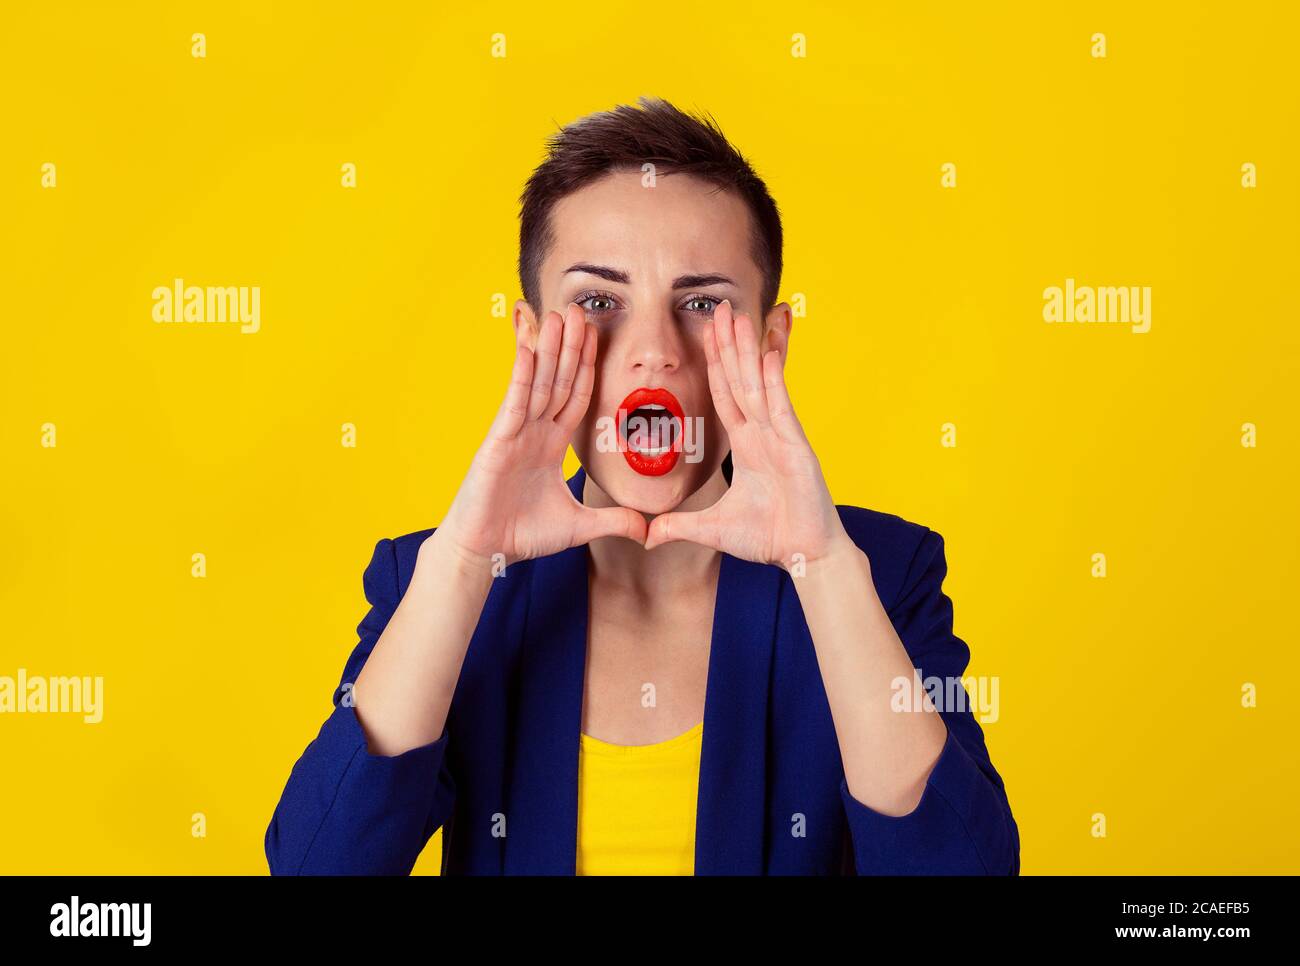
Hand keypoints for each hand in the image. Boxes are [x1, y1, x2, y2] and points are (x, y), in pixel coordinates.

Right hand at [435, 303, 647, 567]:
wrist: (486, 551)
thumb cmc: (523, 534)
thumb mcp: (579, 526)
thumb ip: (613, 521)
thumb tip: (648, 530)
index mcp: (551, 443)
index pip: (574, 396)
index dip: (586, 366)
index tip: (596, 336)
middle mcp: (533, 431)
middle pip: (557, 380)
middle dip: (568, 346)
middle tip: (578, 310)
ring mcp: (515, 433)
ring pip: (537, 383)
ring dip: (547, 349)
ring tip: (556, 315)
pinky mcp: (497, 442)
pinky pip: (514, 403)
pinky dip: (522, 375)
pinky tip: (528, 348)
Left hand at [643, 299, 851, 568]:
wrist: (804, 555)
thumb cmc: (767, 538)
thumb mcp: (712, 529)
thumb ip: (680, 526)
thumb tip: (648, 536)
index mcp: (746, 445)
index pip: (725, 395)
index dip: (715, 364)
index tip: (707, 334)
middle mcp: (763, 433)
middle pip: (741, 379)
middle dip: (730, 345)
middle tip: (721, 308)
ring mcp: (780, 436)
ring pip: (758, 384)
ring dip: (748, 350)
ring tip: (740, 317)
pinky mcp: (796, 445)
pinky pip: (780, 406)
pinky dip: (773, 380)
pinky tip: (766, 354)